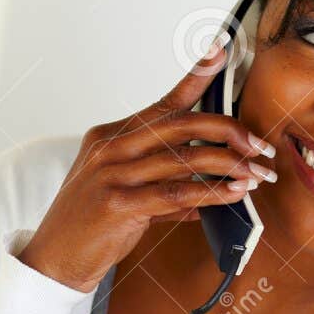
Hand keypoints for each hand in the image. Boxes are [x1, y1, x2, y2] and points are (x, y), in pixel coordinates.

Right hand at [18, 36, 278, 292]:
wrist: (53, 260)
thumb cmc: (89, 226)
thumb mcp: (123, 193)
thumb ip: (163, 187)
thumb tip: (206, 191)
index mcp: (110, 136)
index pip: (162, 103)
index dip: (195, 77)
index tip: (221, 53)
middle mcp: (110, 148)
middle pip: (181, 125)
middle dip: (228, 130)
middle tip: (260, 144)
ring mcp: (111, 174)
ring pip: (184, 159)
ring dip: (229, 165)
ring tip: (258, 173)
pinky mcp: (118, 204)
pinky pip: (176, 193)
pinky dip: (211, 193)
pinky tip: (234, 194)